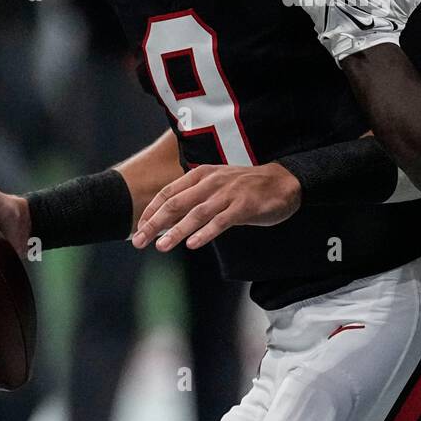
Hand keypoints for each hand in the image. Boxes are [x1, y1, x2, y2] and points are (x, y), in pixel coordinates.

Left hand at [131, 163, 301, 250]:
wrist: (283, 182)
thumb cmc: (246, 188)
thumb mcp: (216, 187)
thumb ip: (194, 199)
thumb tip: (167, 220)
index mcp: (201, 175)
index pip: (168, 193)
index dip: (150, 211)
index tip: (137, 228)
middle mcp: (212, 182)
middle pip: (176, 203)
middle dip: (155, 223)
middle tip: (139, 241)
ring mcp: (228, 193)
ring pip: (196, 213)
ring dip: (176, 231)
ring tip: (160, 246)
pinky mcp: (244, 206)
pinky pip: (221, 221)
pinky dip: (205, 233)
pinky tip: (192, 244)